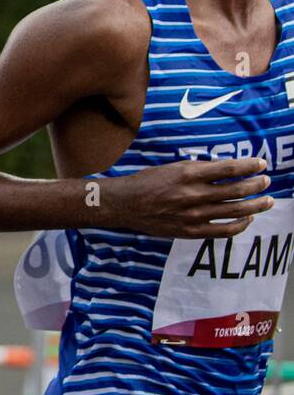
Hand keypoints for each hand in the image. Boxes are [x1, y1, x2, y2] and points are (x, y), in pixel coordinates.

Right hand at [106, 156, 273, 237]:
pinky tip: (248, 219)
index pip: (229, 169)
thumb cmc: (148, 182)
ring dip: (256, 205)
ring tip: (267, 200)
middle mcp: (194, 194)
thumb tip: (226, 169)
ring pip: (236, 210)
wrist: (125, 204)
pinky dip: (240, 225)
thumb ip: (198, 169)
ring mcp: (194, 215)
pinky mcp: (191, 231)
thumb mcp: (173, 167)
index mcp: (189, 174)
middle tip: (266, 181)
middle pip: (237, 190)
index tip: (261, 164)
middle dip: (257, 184)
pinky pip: (224, 230)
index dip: (249, 166)